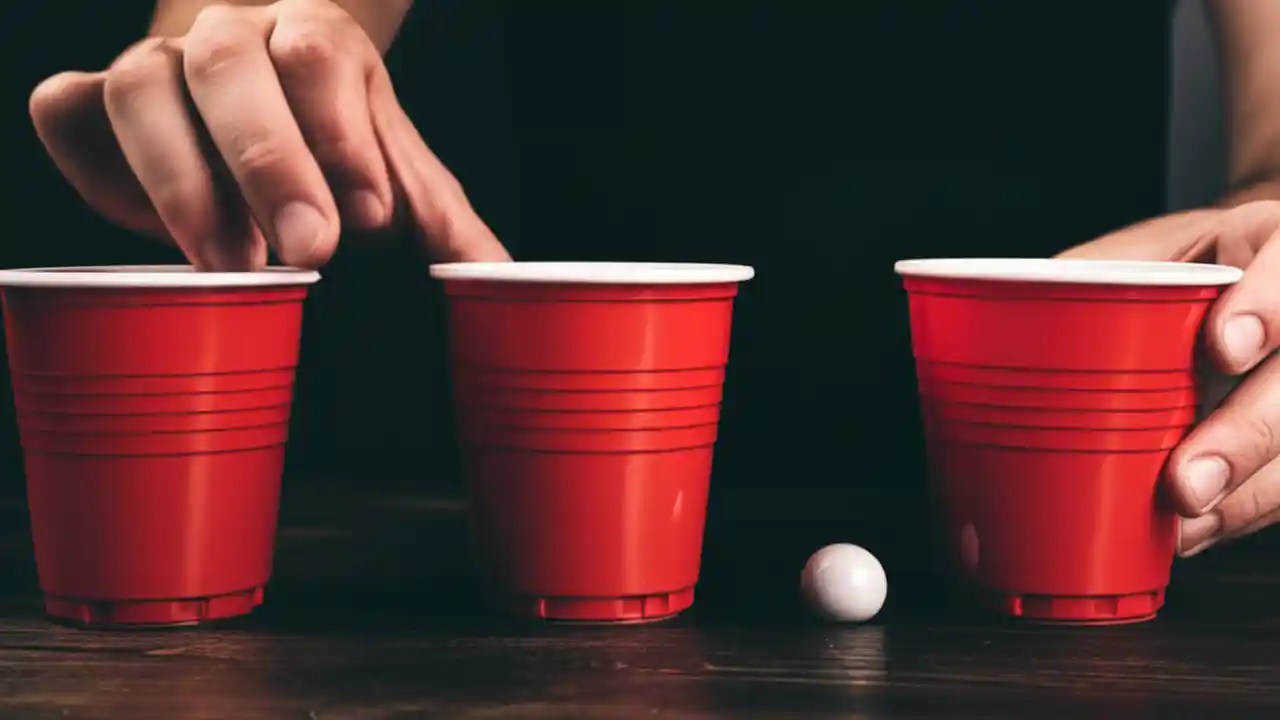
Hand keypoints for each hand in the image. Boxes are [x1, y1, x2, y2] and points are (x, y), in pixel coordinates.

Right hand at [28, 0, 509, 269]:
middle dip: (266, 160)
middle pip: (230, 65)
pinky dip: (90, 165)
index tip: (370, 217)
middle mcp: (231, 36)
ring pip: (138, 88)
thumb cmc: (339, 148)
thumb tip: (500, 284)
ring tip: (227, 266)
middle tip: (305, 252)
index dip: (342, 137)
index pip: (322, 62)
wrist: (266, 101)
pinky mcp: (96, 102)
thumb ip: (443, 224)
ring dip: (180, 182)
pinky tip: (138, 226)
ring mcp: (156, 62)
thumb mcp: (400, 178)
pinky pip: (66, 112)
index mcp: (316, 40)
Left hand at [1063, 200, 1279, 555]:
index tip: (1221, 351)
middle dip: (1246, 437)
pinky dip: (1242, 510)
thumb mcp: (1124, 255)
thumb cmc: (1174, 263)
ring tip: (1180, 526)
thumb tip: (986, 338)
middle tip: (1185, 486)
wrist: (1238, 273)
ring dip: (1246, 495)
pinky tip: (1196, 530)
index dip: (1269, 305)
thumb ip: (1078, 286)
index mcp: (1265, 238)